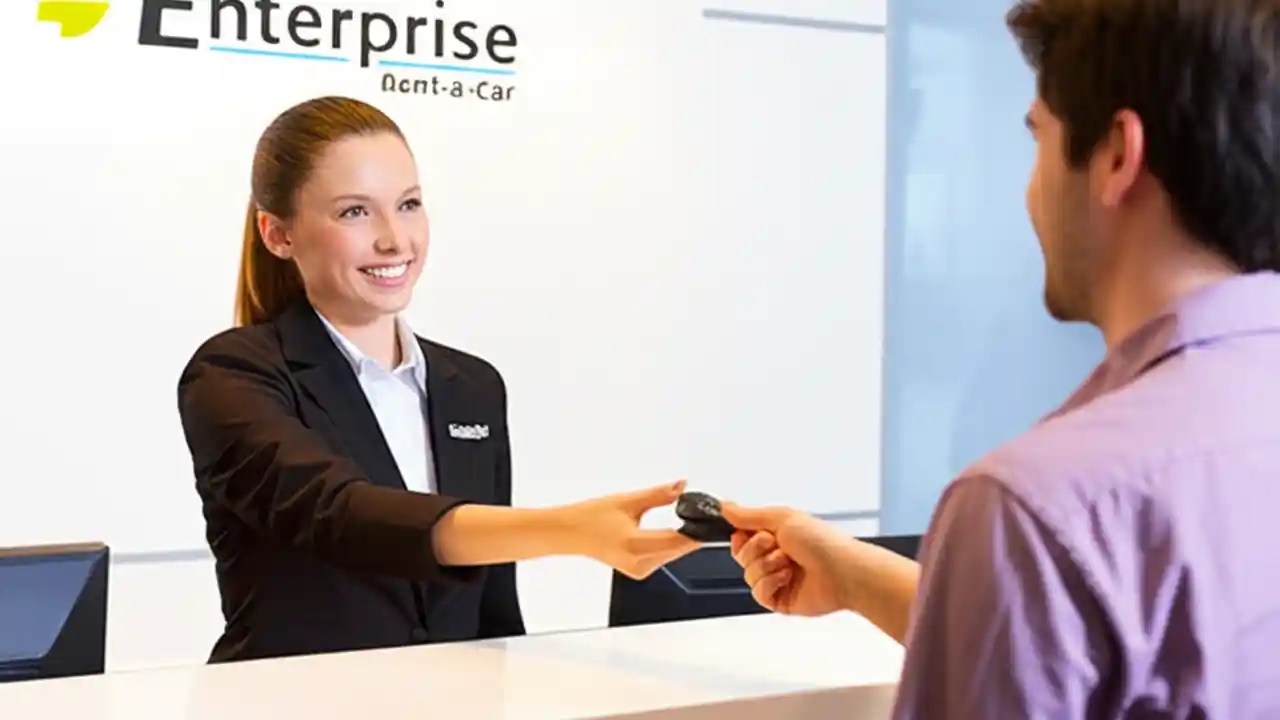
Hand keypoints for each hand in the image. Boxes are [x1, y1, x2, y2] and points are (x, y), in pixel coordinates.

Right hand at [565, 480, 701, 578]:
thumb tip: (681, 487)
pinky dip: (670, 545)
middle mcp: (638, 563)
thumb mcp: (628, 501)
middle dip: (691, 532)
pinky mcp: (639, 571)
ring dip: (681, 540)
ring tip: (687, 522)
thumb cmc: (591, 517)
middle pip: (678, 549)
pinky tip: (669, 534)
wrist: (572, 533)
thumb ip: (659, 494)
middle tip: (700, 514)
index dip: (697, 529)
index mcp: (634, 544)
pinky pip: (664, 558)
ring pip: (673, 555)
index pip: (678, 541)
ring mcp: (639, 570)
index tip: (709, 518)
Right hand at [721, 504, 851, 616]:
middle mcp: (775, 556)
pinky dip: (770, 583)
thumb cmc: (822, 542)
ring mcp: (777, 579)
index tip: (746, 533)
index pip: (741, 537)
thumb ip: (748, 516)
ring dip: (766, 566)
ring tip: (788, 563)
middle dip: (755, 550)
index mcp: (776, 535)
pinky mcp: (780, 600)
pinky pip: (758, 594)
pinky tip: (787, 578)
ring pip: (748, 575)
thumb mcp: (781, 518)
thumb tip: (725, 507)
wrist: (843, 573)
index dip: (740, 537)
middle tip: (775, 544)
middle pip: (741, 557)